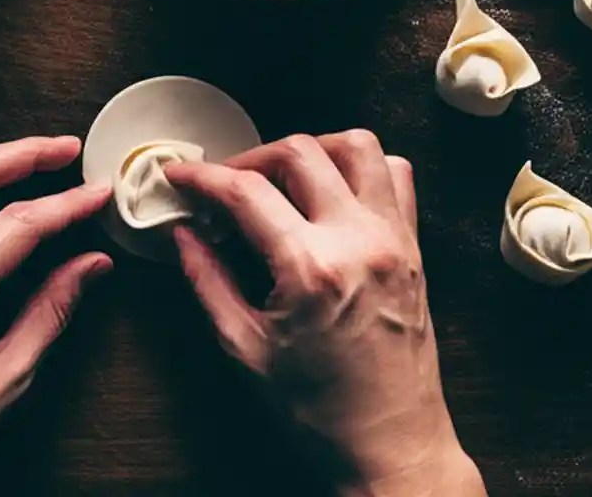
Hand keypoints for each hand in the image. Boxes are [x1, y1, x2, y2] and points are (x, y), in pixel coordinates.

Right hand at [165, 131, 485, 496]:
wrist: (391, 445)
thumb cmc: (320, 411)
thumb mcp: (245, 348)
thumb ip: (208, 280)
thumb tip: (182, 235)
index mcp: (312, 268)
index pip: (246, 192)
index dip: (202, 177)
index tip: (179, 177)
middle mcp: (359, 241)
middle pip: (299, 152)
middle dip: (249, 159)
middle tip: (223, 186)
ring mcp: (394, 239)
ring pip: (356, 146)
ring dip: (311, 149)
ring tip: (279, 178)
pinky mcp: (412, 248)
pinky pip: (395, 176)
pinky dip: (360, 168)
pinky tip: (330, 193)